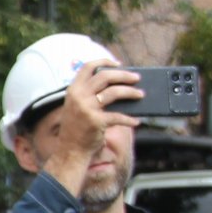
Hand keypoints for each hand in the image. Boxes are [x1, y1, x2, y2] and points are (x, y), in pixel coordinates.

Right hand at [47, 58, 141, 192]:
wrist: (70, 150)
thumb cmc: (77, 128)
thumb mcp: (78, 106)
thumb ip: (90, 93)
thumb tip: (117, 83)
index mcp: (73, 90)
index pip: (88, 67)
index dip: (105, 62)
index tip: (119, 64)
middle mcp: (78, 97)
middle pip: (105, 76)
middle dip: (124, 75)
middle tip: (136, 78)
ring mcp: (86, 109)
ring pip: (114, 92)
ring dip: (131, 92)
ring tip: (141, 95)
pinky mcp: (96, 121)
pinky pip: (118, 116)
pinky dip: (129, 119)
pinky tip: (136, 121)